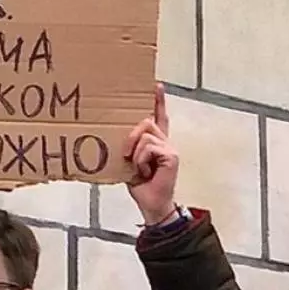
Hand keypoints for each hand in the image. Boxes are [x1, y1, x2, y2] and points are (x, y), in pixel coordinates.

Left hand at [124, 83, 179, 224]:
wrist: (151, 204)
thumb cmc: (141, 186)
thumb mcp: (129, 163)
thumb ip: (128, 148)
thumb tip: (117, 137)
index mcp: (156, 142)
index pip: (159, 117)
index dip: (158, 101)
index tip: (155, 85)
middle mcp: (165, 142)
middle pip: (146, 121)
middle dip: (131, 135)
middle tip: (126, 154)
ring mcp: (170, 148)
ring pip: (145, 134)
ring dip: (135, 152)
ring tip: (138, 168)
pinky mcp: (171, 155)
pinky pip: (148, 147)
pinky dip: (140, 160)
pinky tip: (144, 172)